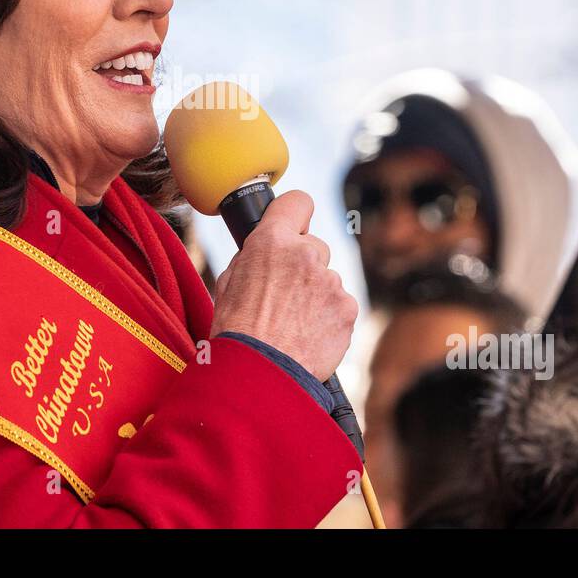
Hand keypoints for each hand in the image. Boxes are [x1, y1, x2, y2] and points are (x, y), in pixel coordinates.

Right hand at [210, 190, 357, 381]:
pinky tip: (307, 335)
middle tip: (284, 295)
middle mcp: (306, 254)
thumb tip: (266, 247)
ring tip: (292, 323)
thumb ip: (254, 256)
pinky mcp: (348, 308)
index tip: (294, 227)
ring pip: (327, 279)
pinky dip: (328, 317)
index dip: (295, 215)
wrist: (260, 375)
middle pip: (314, 246)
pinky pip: (340, 304)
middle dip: (303, 265)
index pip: (298, 202)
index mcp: (271, 242)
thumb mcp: (229, 282)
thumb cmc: (237, 332)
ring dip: (315, 295)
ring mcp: (331, 281)